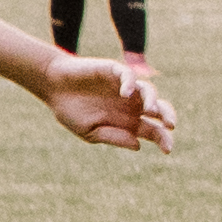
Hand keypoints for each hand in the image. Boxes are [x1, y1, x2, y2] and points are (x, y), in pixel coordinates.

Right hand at [39, 50, 174, 152]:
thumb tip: (138, 145)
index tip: (167, 150)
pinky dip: (130, 83)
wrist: (51, 86)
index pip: (153, 130)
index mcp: (127, 122)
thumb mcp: (89, 132)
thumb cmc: (69, 110)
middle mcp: (130, 105)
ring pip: (148, 91)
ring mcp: (123, 87)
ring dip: (153, 100)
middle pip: (158, 110)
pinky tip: (125, 93)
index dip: (163, 139)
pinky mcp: (114, 71)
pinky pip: (129, 76)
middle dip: (167, 117)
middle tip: (170, 126)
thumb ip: (114, 137)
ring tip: (150, 110)